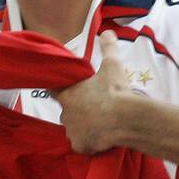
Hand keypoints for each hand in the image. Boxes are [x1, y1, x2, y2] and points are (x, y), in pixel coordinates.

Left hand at [53, 30, 134, 153]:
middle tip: (95, 107)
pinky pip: (83, 145)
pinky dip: (90, 143)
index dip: (60, 90)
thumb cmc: (115, 91)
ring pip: (75, 129)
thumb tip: (108, 32)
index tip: (64, 90)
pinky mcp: (81, 146)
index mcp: (69, 95)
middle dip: (78, 110)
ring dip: (84, 127)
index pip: (54, 91)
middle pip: (67, 112)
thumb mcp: (112, 65)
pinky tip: (101, 139)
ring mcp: (72, 132)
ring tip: (101, 124)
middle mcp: (66, 114)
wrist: (124, 119)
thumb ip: (108, 48)